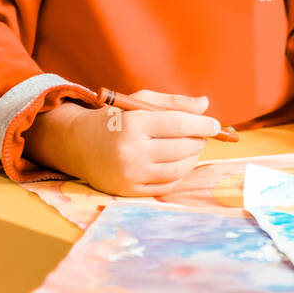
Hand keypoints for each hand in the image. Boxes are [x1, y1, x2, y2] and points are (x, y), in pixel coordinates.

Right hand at [27, 90, 222, 196]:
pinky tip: (178, 162)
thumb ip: (174, 103)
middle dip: (199, 141)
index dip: (202, 125)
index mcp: (134, 124)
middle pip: (182, 148)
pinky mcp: (128, 190)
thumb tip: (205, 104)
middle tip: (203, 134)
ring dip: (192, 158)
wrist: (78, 144)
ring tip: (191, 147)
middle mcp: (131, 151)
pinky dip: (178, 174)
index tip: (215, 125)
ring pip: (178, 169)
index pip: (179, 124)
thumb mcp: (140, 101)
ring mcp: (129, 174)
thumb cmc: (115, 118)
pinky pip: (166, 185)